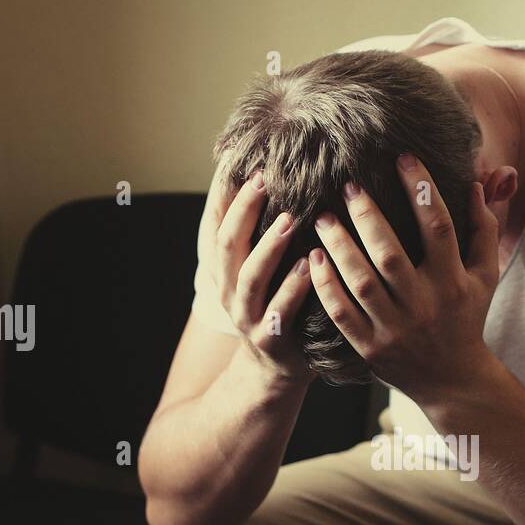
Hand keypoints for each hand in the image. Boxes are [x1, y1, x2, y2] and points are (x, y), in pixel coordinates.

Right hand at [197, 164, 312, 381]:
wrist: (276, 368)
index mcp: (223, 267)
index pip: (214, 221)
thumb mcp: (261, 267)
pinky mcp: (270, 338)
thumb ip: (260, 231)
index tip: (236, 156)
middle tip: (264, 179)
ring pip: (250, 276)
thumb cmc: (277, 303)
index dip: (221, 190)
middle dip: (244, 210)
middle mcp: (228, 288)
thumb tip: (272, 174)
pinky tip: (310, 265)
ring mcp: (246, 315)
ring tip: (289, 219)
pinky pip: (280, 310)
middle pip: (227, 243)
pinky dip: (294, 287)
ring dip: (268, 246)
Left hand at [308, 154, 499, 400]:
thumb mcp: (485, 276)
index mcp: (453, 281)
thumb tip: (474, 182)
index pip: (438, 227)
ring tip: (322, 217)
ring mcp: (395, 328)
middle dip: (368, 216)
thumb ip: (483, 229)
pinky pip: (342, 314)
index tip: (403, 157)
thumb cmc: (467, 317)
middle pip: (391, 254)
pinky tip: (314, 257)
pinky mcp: (371, 347)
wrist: (453, 380)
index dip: (421, 189)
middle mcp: (424, 304)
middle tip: (348, 185)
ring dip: (339, 247)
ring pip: (362, 282)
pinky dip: (326, 286)